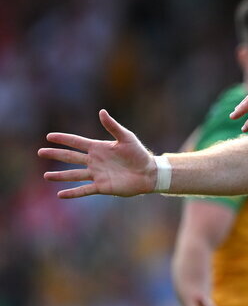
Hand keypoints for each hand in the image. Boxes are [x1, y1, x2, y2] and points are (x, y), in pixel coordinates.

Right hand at [38, 110, 156, 197]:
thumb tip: (102, 111)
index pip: (77, 142)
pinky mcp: (102, 187)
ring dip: (60, 175)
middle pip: (71, 157)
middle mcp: (95, 161)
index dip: (63, 139)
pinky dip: (73, 192)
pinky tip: (60, 194)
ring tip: (46, 176)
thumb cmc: (139, 154)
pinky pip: (84, 190)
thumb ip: (113, 126)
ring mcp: (97, 174)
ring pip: (74, 175)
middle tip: (40, 152)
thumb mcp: (126, 137)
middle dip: (56, 154)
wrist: (149, 172)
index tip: (49, 136)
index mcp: (98, 148)